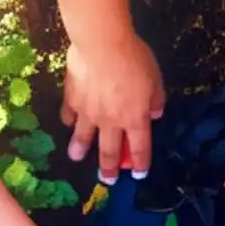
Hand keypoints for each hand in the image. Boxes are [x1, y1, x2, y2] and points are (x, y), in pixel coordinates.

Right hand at [61, 38, 164, 181]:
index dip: (140, 163)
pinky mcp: (72, 99)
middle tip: (107, 180)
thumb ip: (156, 99)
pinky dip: (69, 120)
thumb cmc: (133, 60)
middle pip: (109, 151)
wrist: (102, 45)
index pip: (139, 148)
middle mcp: (110, 122)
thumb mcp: (155, 79)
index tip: (138, 175)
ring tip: (76, 157)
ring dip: (80, 149)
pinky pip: (69, 114)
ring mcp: (88, 113)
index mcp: (134, 119)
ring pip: (83, 137)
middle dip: (109, 168)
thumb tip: (155, 114)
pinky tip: (67, 123)